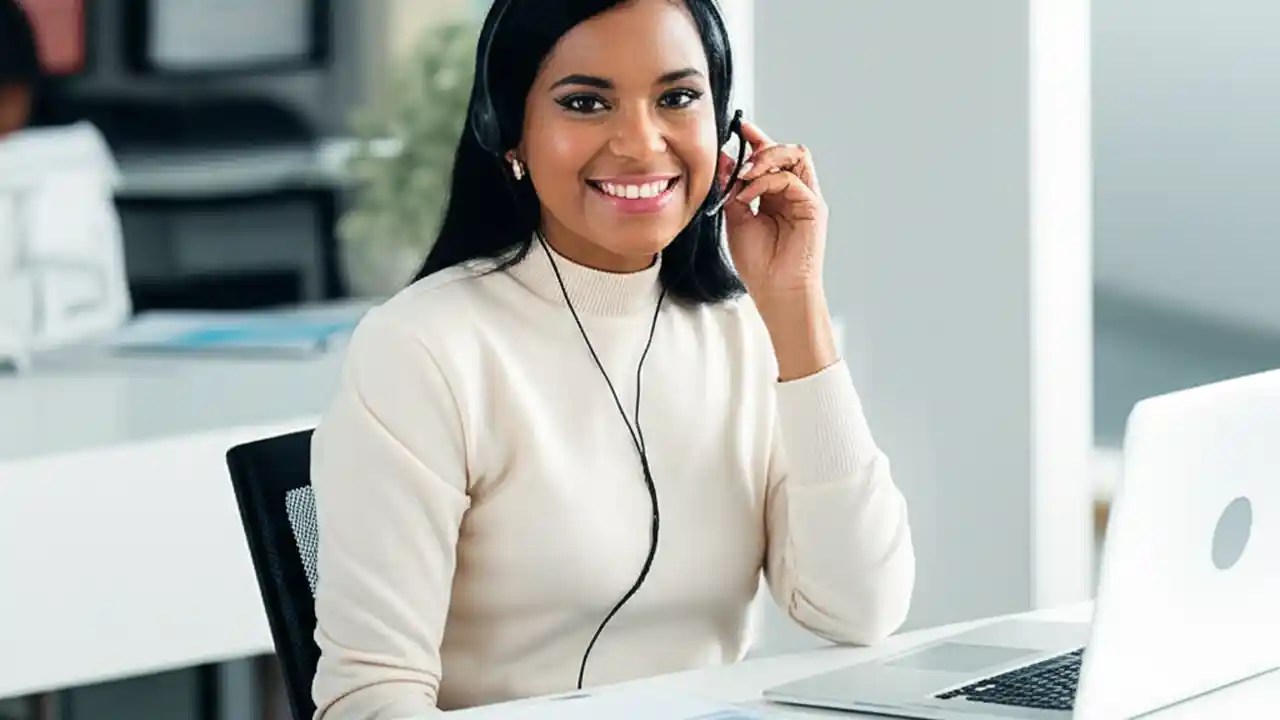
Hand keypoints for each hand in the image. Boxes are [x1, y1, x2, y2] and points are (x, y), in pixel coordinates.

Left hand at [719, 120, 837, 380]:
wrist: (775, 291)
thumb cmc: (758, 263)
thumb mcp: (736, 219)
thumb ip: (732, 190)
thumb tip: (724, 160)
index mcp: (776, 195)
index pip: (771, 158)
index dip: (757, 140)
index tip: (738, 128)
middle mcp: (794, 193)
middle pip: (788, 150)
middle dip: (763, 145)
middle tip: (740, 154)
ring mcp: (806, 198)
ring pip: (797, 155)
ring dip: (768, 157)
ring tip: (745, 174)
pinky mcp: (813, 207)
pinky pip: (791, 180)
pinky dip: (767, 181)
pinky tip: (748, 195)